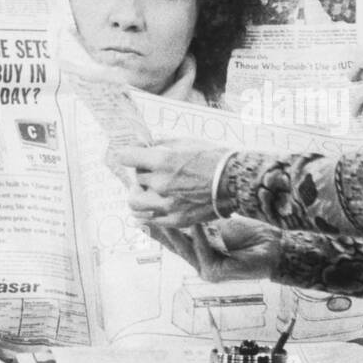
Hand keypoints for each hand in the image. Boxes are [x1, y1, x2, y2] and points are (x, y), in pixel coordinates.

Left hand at [112, 139, 231, 227]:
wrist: (236, 182)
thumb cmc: (214, 158)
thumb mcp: (187, 142)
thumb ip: (162, 144)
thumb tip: (145, 145)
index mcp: (162, 161)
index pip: (126, 157)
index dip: (127, 155)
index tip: (130, 156)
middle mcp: (160, 183)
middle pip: (135, 178)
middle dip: (143, 173)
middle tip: (152, 172)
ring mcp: (167, 204)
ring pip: (134, 202)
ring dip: (138, 195)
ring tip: (146, 193)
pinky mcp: (175, 219)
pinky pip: (149, 220)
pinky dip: (146, 215)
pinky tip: (148, 211)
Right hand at [143, 218, 280, 282]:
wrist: (274, 249)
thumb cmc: (248, 235)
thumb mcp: (219, 225)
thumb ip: (199, 220)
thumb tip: (180, 200)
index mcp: (197, 253)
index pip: (172, 239)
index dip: (156, 227)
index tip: (140, 212)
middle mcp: (198, 263)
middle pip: (173, 244)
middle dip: (158, 228)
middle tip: (144, 210)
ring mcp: (206, 270)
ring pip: (185, 249)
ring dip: (174, 231)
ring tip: (164, 213)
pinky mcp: (217, 272)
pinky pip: (204, 251)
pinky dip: (199, 236)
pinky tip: (194, 223)